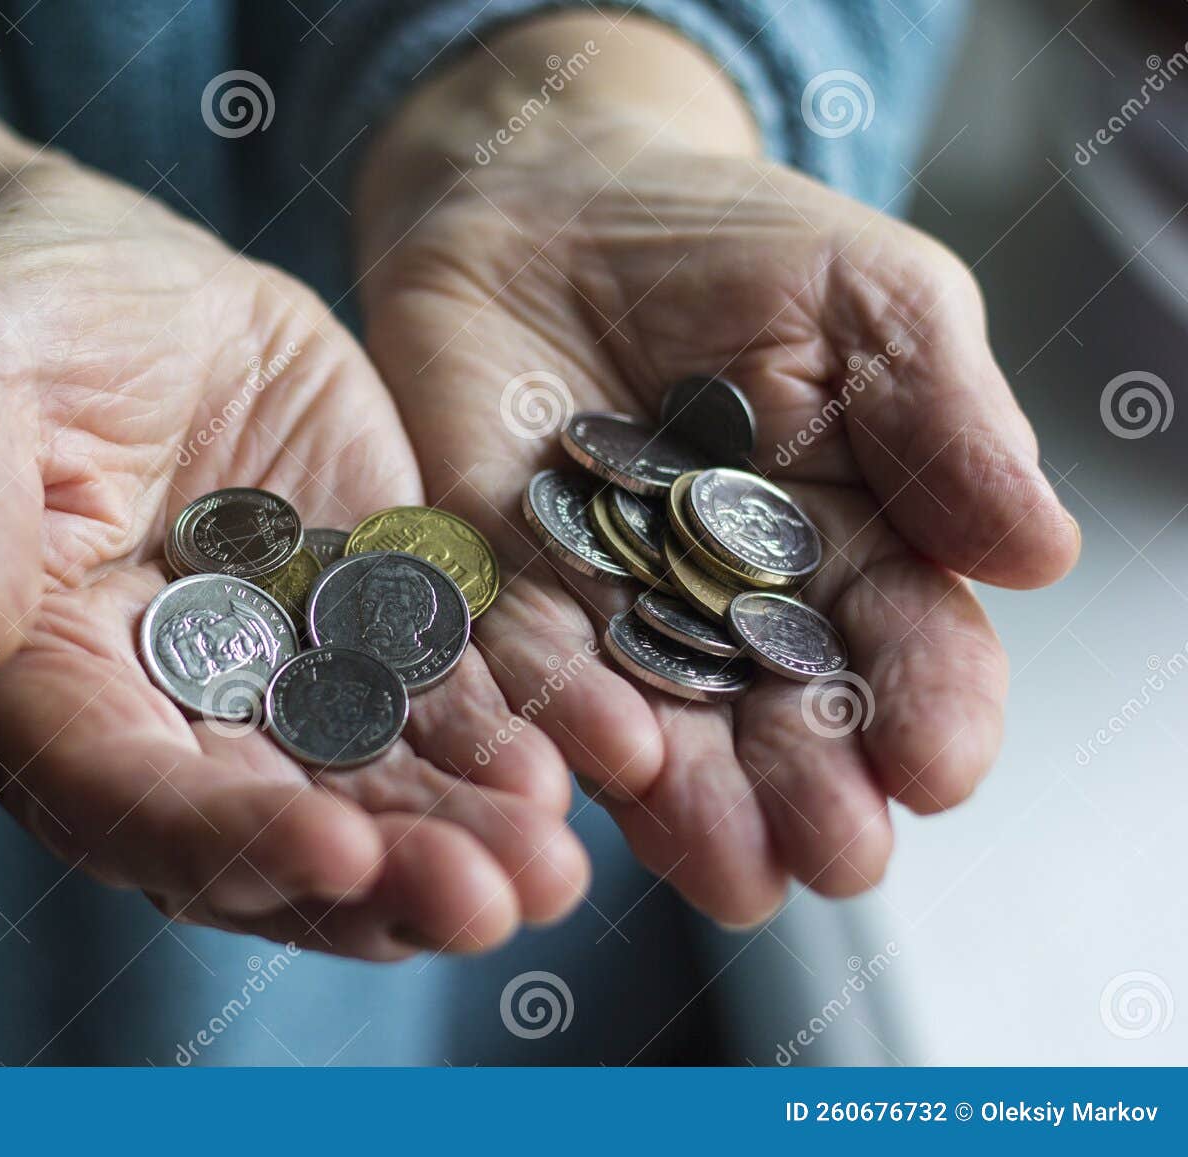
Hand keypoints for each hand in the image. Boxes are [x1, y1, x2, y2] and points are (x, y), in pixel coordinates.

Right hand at [0, 159, 586, 958]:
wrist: (115, 280)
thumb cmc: (1, 317)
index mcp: (33, 680)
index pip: (118, 792)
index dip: (221, 834)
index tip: (336, 850)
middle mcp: (156, 710)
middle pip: (263, 825)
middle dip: (380, 874)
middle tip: (491, 902)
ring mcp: (271, 670)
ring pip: (368, 780)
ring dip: (460, 832)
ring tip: (555, 867)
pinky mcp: (363, 613)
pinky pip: (440, 687)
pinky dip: (506, 729)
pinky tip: (583, 760)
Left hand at [356, 16, 1079, 924]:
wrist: (549, 202)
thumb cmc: (731, 242)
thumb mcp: (868, 298)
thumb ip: (944, 417)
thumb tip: (1040, 553)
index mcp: (848, 546)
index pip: (903, 646)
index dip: (930, 707)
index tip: (938, 765)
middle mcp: (729, 608)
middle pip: (781, 717)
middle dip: (814, 788)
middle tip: (837, 857)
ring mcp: (611, 609)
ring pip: (660, 722)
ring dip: (696, 802)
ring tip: (732, 873)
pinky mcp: (500, 589)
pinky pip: (527, 659)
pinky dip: (561, 708)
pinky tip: (603, 761)